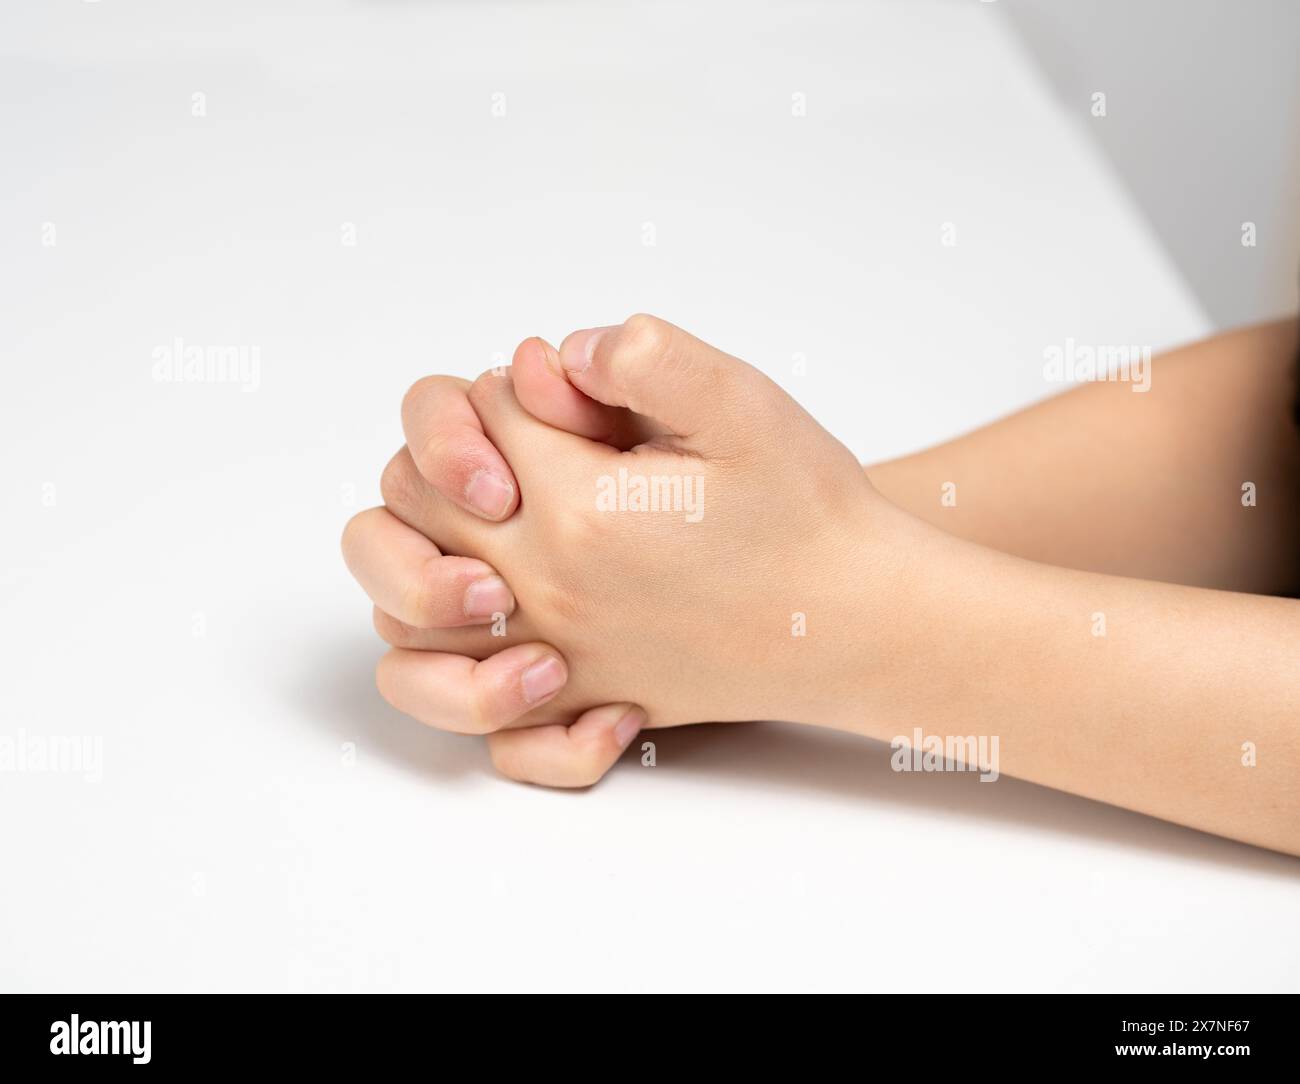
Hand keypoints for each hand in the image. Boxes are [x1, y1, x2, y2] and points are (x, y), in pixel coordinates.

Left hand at [373, 316, 914, 734]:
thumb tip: (542, 359)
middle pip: (416, 507)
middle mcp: (548, 590)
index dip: (514, 390)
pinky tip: (501, 635)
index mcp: (580, 509)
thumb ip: (641, 358)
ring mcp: (558, 656)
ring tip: (482, 533)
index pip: (478, 417)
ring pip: (408, 618)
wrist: (858, 621)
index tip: (571, 401)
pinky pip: (473, 717)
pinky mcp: (580, 701)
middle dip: (454, 457)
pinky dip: (458, 682)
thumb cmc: (808, 515)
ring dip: (420, 559)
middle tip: (522, 452)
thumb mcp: (743, 403)